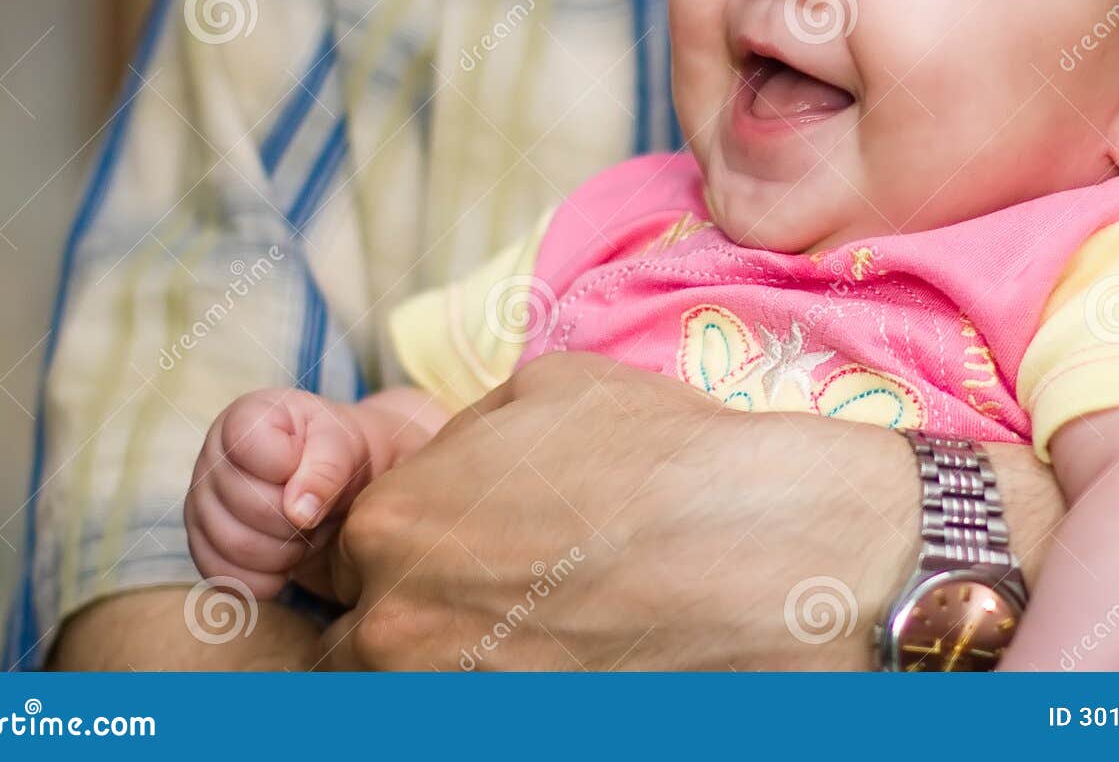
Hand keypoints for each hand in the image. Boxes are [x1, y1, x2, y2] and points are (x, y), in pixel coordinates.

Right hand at [185, 388, 374, 598]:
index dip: (289, 468)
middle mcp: (212, 457)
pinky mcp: (202, 543)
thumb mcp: (346, 444)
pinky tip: (287, 564)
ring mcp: (200, 502)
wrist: (338, 482)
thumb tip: (298, 513)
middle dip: (295, 518)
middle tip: (319, 512)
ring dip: (283, 551)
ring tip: (306, 533)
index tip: (311, 465)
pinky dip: (262, 579)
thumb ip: (327, 467)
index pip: (248, 447)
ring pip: (232, 545)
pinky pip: (220, 575)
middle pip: (244, 504)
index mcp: (244, 418)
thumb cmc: (340, 452)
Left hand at [317, 353, 923, 669]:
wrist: (770, 558)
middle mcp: (398, 626)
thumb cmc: (665, 461)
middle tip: (496, 598)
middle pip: (365, 636)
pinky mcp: (511, 737)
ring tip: (537, 638)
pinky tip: (565, 665)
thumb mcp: (547, 390)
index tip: (452, 550)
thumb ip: (466, 437)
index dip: (404, 546)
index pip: (349, 550)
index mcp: (391, 524)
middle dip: (415, 614)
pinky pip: (473, 714)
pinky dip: (506, 690)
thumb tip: (451, 467)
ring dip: (455, 663)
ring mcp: (450, 699)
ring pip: (409, 687)